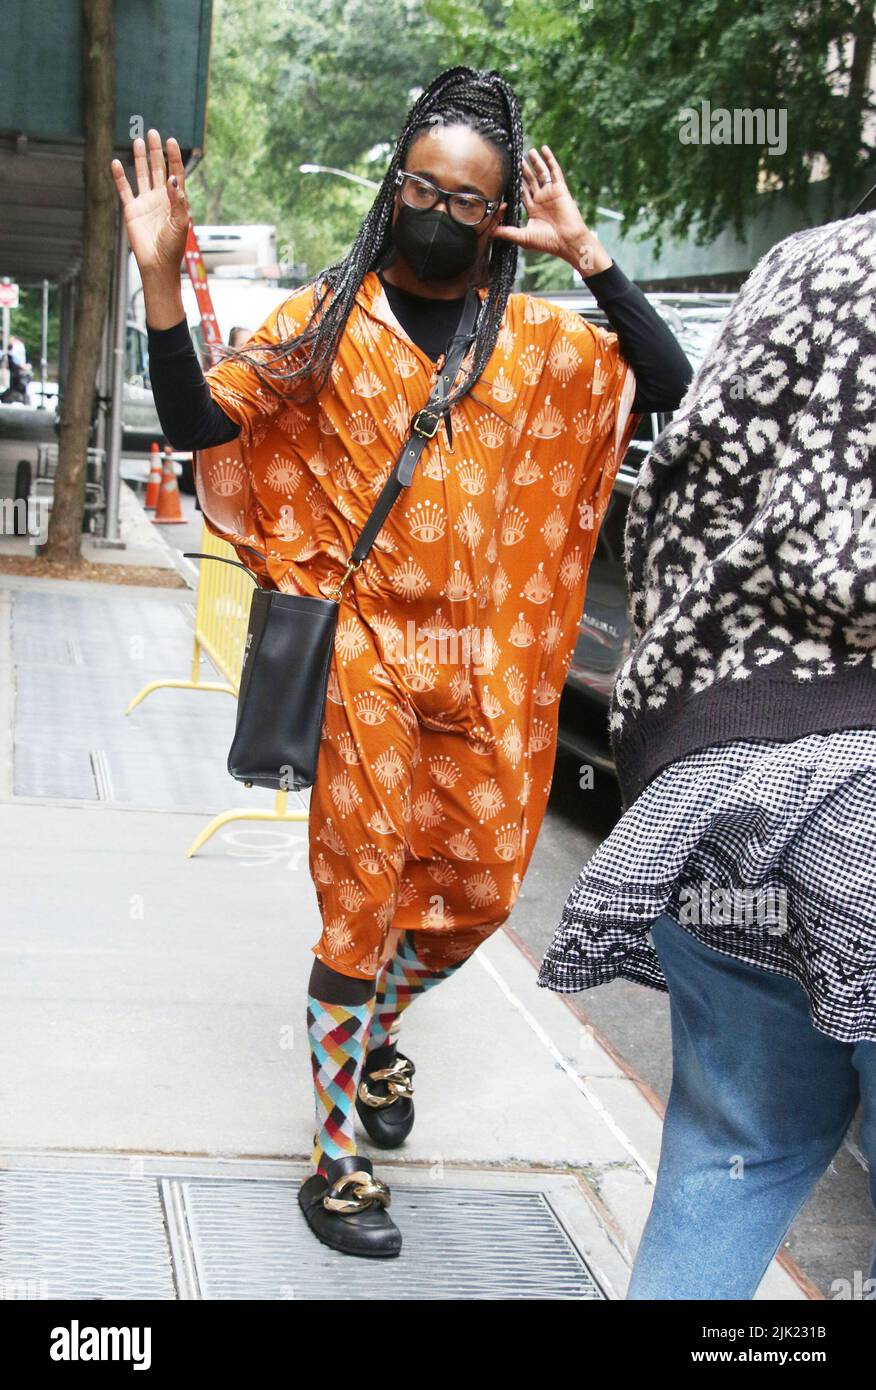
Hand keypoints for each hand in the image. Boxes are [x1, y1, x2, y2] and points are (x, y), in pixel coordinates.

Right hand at [111, 129, 189, 277]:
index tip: (171, 141)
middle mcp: (160, 198)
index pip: (175, 173)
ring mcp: (146, 203)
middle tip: (153, 132)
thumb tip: (172, 178)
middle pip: (158, 169)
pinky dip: (120, 176)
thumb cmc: (173, 248)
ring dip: (141, 159)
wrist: (157, 264)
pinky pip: (124, 189)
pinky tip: (116, 163)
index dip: (173, 157)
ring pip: (142, 175)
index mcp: (175, 200)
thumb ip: (178, 201)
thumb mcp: (180, 223)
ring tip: (138, 141)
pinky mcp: (132, 210)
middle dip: (156, 151)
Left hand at [491, 144, 611, 275]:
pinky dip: (550, 159)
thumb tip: (490, 232)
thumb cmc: (547, 242)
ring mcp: (551, 193)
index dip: (514, 185)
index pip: (521, 193)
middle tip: (516, 159)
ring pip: (541, 173)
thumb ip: (506, 232)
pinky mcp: (560, 189)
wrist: (567, 241)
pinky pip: (554, 171)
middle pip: (530, 181)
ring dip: (535, 162)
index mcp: (533, 210)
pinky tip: (544, 149)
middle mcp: (541, 200)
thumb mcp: (523, 237)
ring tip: (529, 151)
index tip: (505, 177)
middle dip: (523, 170)